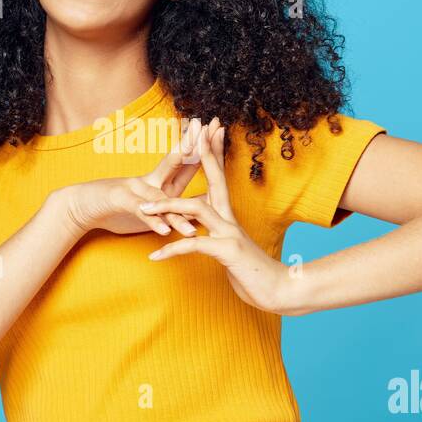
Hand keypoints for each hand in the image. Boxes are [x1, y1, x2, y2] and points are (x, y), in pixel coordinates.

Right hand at [64, 117, 213, 237]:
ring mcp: (135, 189)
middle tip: (208, 130)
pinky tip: (164, 230)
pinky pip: (140, 212)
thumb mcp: (147, 207)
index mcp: (159, 182)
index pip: (185, 162)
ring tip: (199, 211)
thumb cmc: (115, 207)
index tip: (217, 128)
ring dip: (181, 204)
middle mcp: (149, 181)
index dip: (202, 146)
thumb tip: (192, 209)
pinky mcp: (121, 202)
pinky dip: (153, 221)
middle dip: (193, 146)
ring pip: (162, 195)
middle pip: (175, 161)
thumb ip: (168, 206)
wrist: (80, 207)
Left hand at [139, 121, 300, 315]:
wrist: (278, 291)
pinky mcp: (227, 252)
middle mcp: (230, 219)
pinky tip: (154, 256)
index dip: (213, 153)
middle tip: (191, 134)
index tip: (208, 130)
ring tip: (143, 209)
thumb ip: (217, 235)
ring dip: (168, 206)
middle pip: (216, 179)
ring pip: (197, 209)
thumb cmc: (253, 271)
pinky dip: (171, 250)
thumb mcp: (231, 248)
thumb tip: (206, 231)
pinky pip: (194, 246)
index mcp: (229, 216)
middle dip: (203, 156)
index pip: (220, 178)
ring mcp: (230, 233)